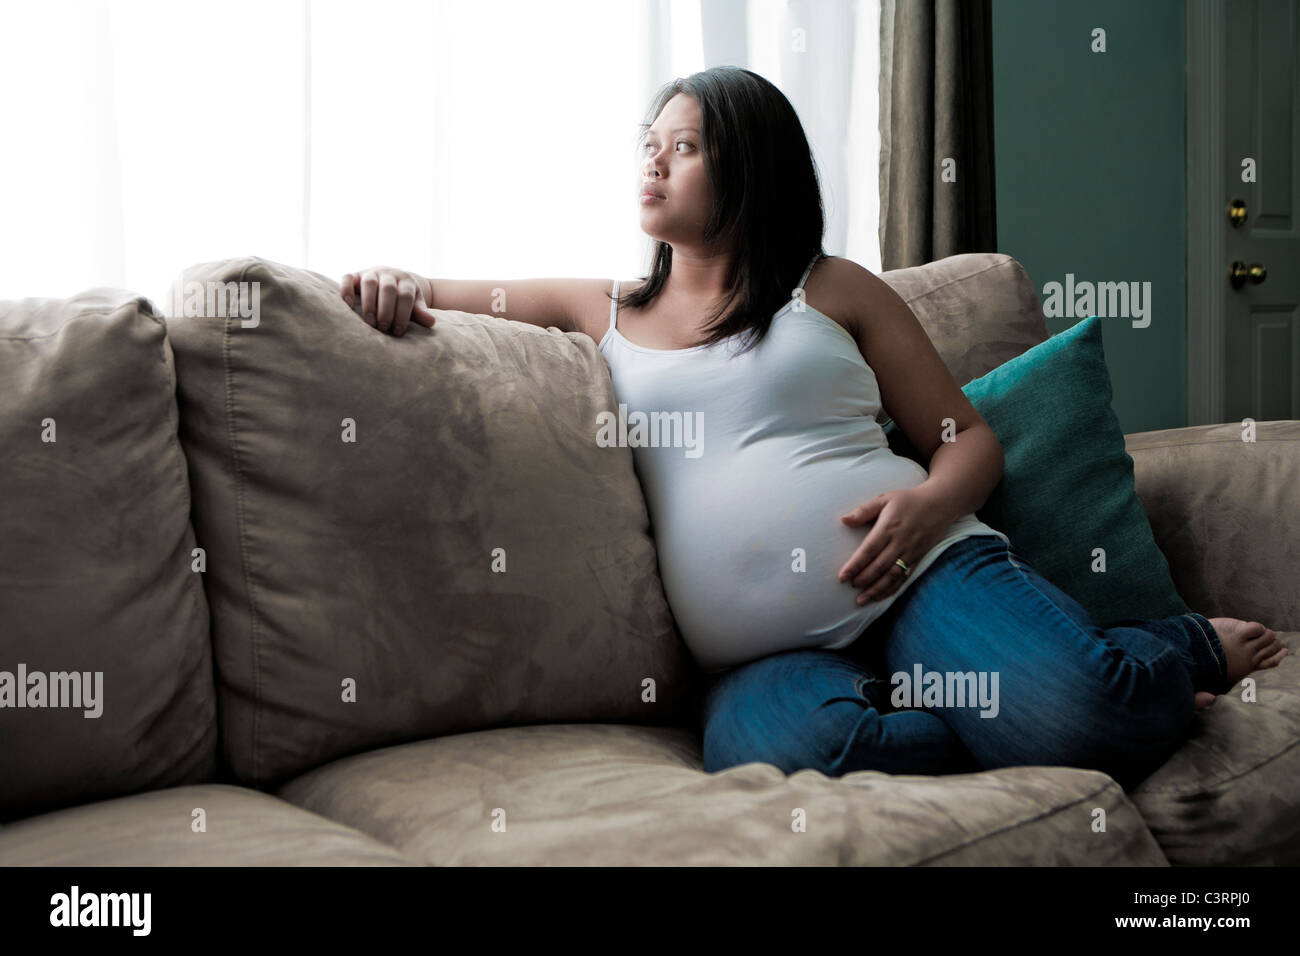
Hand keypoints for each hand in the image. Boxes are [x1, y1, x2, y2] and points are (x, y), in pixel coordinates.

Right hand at [339, 265, 436, 335]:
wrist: (393, 278)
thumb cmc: (403, 298)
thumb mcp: (414, 303)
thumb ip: (420, 312)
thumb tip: (431, 322)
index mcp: (406, 281)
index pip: (406, 295)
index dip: (403, 314)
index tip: (398, 331)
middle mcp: (388, 274)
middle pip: (388, 289)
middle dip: (386, 310)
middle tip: (384, 328)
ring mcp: (371, 273)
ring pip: (369, 282)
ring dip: (369, 303)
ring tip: (370, 322)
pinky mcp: (355, 275)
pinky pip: (348, 278)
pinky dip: (346, 289)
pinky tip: (348, 305)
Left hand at [836, 486, 953, 605]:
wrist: (940, 504)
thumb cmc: (908, 500)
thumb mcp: (884, 499)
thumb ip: (863, 510)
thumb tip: (843, 520)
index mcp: (889, 527)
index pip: (869, 550)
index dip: (855, 565)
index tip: (842, 577)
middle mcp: (900, 542)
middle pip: (880, 566)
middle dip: (864, 580)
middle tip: (850, 587)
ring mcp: (911, 552)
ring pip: (892, 576)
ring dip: (876, 590)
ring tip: (862, 600)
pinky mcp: (919, 558)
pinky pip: (904, 577)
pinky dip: (891, 589)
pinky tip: (880, 596)